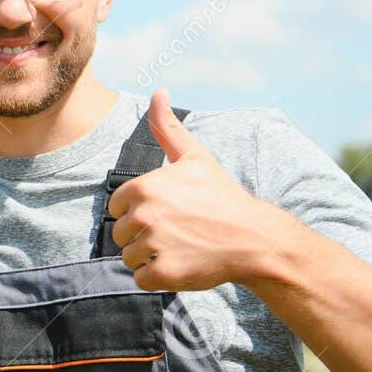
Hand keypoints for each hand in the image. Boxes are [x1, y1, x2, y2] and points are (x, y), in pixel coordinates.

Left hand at [107, 91, 287, 290]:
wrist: (253, 238)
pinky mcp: (164, 274)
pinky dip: (159, 278)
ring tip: (182, 247)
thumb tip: (158, 92)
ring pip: (130, 258)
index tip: (168, 212)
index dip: (139, 212)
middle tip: (178, 232)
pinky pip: (142, 280)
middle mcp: (144, 215)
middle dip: (143, 236)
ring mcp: (153, 246)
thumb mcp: (194, 157)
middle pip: (121, 235)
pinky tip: (182, 264)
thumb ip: (167, 128)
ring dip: (151, 257)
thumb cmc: (221, 197)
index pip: (118, 208)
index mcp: (143, 188)